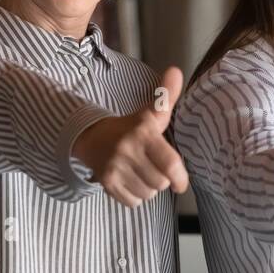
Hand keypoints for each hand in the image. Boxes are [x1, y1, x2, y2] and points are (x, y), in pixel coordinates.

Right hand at [72, 65, 189, 206]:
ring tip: (142, 173)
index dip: (180, 178)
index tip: (181, 183)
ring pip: (147, 194)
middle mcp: (128, 150)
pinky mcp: (106, 182)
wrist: (93, 137)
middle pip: (160, 183)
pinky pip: (133, 202)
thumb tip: (176, 70)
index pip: (170, 164)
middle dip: (162, 180)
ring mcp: (115, 167)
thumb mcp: (150, 112)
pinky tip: (131, 181)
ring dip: (149, 188)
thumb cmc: (131, 128)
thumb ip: (167, 95)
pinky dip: (135, 196)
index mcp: (144, 133)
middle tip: (154, 168)